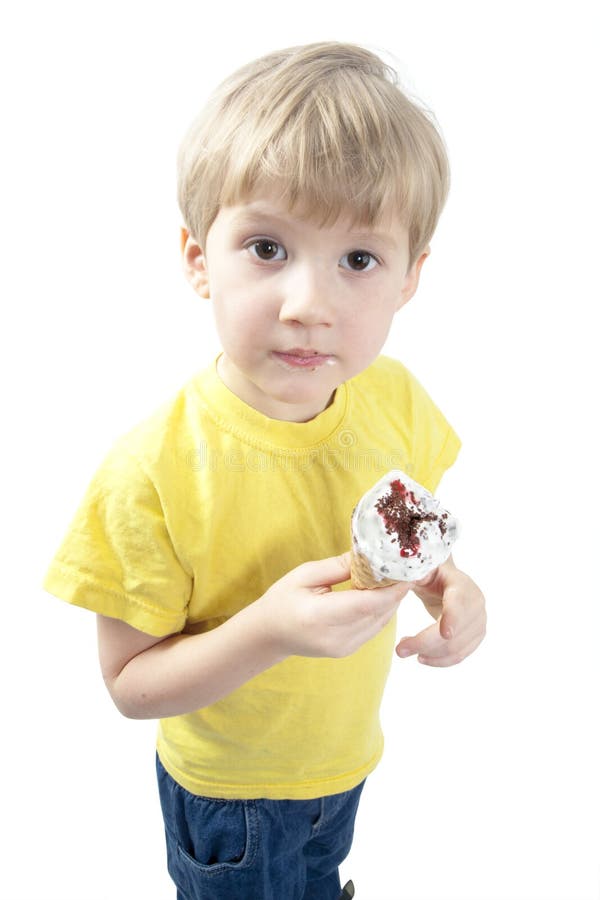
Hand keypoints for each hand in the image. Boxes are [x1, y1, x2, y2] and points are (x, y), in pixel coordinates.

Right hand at [257, 552, 411, 658]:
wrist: (270, 635)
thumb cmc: (282, 600)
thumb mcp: (304, 575)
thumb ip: (338, 567)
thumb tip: (369, 556)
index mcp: (319, 616)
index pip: (366, 603)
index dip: (391, 587)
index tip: (407, 568)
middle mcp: (336, 637)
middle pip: (379, 612)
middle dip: (395, 589)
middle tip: (406, 565)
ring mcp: (344, 647)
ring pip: (381, 621)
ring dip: (391, 599)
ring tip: (397, 575)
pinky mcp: (349, 650)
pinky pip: (375, 626)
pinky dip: (382, 609)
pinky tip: (381, 592)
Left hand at [395, 556, 485, 666]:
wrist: (446, 581)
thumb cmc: (431, 574)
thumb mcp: (422, 568)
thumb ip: (416, 573)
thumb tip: (409, 579)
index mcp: (461, 584)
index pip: (459, 603)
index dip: (453, 618)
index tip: (444, 633)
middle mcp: (475, 603)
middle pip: (455, 632)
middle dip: (425, 643)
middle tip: (399, 649)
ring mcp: (479, 621)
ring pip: (457, 648)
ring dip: (430, 654)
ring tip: (405, 649)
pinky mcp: (477, 635)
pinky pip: (460, 655)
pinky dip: (439, 661)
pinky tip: (421, 657)